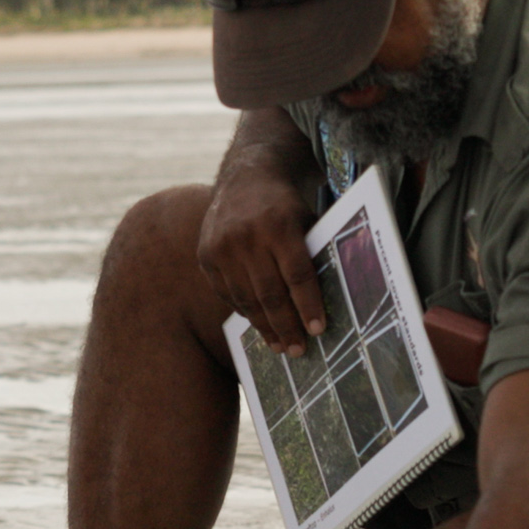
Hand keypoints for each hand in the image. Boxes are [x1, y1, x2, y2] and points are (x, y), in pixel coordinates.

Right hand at [198, 160, 324, 353]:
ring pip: (246, 299)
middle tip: (298, 350)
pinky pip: (227, 294)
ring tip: (280, 346)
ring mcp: (222, 247)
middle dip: (286, 326)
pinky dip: (245, 311)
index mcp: (279, 225)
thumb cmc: (285, 206)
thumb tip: (323, 305)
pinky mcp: (206, 256)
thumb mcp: (305, 221)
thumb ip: (311, 255)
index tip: (317, 330)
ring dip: (265, 327)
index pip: (297, 275)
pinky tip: (259, 324)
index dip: (308, 305)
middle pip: (270, 293)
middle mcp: (247, 236)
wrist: (245, 178)